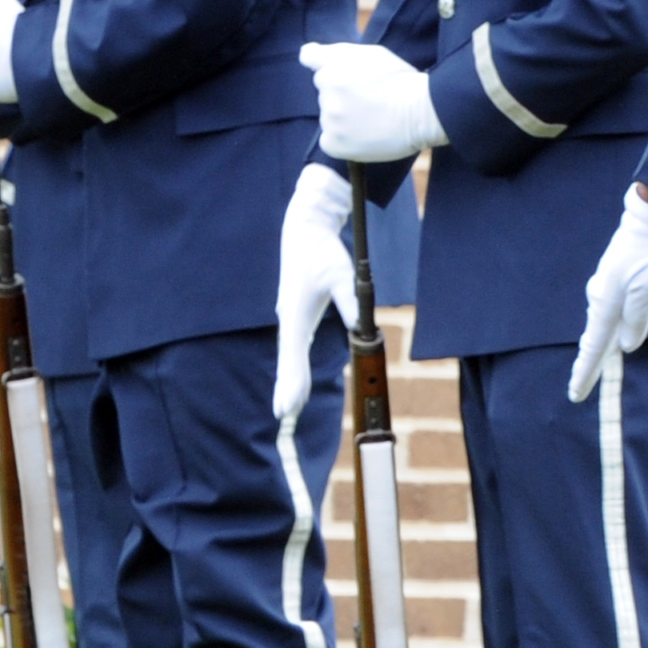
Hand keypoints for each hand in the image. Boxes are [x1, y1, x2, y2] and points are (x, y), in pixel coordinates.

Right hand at [271, 164, 356, 421]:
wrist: (304, 231)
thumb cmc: (322, 252)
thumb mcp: (342, 275)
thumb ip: (352, 301)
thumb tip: (363, 327)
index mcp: (296, 313)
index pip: (293, 354)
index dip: (292, 380)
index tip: (289, 403)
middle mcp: (289, 318)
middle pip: (287, 360)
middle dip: (286, 388)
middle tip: (284, 416)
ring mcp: (290, 317)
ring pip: (288, 355)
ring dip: (288, 380)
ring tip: (287, 408)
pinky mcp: (295, 314)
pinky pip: (293, 347)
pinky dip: (293, 367)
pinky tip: (296, 381)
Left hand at [301, 41, 445, 162]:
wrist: (423, 111)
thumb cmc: (403, 81)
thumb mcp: (373, 54)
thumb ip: (340, 53)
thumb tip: (310, 57)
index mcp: (333, 62)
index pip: (309, 57)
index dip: (322, 64)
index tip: (336, 72)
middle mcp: (326, 86)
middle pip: (324, 90)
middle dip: (341, 93)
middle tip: (371, 100)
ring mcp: (328, 116)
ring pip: (329, 116)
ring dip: (344, 118)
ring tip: (373, 120)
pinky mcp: (333, 142)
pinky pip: (329, 141)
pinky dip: (343, 141)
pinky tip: (364, 136)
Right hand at [570, 189, 647, 401]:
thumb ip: (637, 321)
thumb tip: (626, 346)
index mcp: (607, 303)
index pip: (594, 346)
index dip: (586, 372)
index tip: (575, 395)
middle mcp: (603, 298)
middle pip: (597, 339)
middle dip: (590, 365)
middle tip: (578, 391)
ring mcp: (611, 288)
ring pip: (611, 324)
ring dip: (607, 346)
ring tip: (596, 367)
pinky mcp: (622, 280)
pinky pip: (622, 310)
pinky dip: (622, 325)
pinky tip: (628, 333)